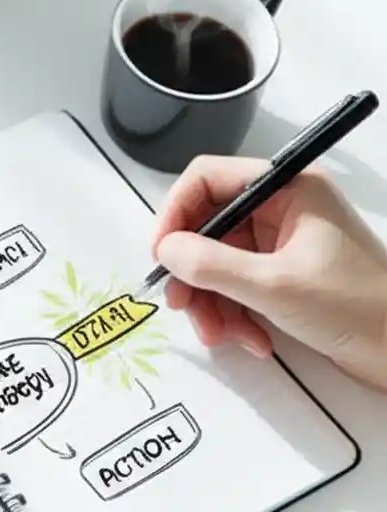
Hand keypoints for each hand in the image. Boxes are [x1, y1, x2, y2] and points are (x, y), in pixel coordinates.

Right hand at [152, 155, 386, 391]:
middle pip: (207, 226)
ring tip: (222, 335)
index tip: (161, 254)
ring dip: (211, 301)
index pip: (207, 179)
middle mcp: (282, 207)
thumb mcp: (274, 286)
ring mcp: (282, 242)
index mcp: (288, 188)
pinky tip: (250, 339)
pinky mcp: (282, 274)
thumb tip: (166, 251)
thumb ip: (211, 265)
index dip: (175, 213)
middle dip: (193, 271)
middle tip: (182, 305)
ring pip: (216, 261)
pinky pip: (235, 285)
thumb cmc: (358, 309)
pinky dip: (233, 313)